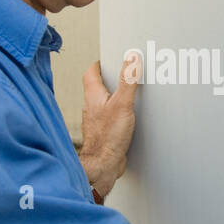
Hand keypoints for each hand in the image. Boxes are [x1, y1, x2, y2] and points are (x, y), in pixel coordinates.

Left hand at [78, 55, 139, 198]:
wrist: (103, 166)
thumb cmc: (108, 137)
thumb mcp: (123, 104)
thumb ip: (128, 80)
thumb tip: (132, 58)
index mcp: (93, 95)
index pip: (91, 72)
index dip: (100, 64)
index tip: (111, 60)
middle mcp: (92, 106)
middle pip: (97, 86)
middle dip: (110, 79)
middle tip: (123, 74)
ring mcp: (97, 120)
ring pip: (104, 102)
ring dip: (115, 97)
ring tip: (129, 94)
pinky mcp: (104, 132)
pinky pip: (110, 117)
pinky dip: (119, 114)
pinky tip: (129, 118)